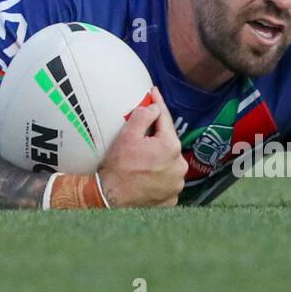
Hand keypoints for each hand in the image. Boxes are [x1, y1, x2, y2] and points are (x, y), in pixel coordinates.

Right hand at [98, 87, 187, 206]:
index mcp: (170, 147)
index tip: (154, 93)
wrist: (111, 198)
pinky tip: (147, 175)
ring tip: (143, 159)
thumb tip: (154, 107)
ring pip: (169, 163)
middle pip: (168, 143)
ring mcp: (176, 185)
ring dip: (159, 158)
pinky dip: (159, 176)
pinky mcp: (171, 199)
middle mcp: (179, 166)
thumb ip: (143, 116)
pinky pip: (167, 181)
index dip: (158, 104)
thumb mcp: (127, 135)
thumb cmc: (118, 167)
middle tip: (142, 135)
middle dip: (157, 137)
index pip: (165, 119)